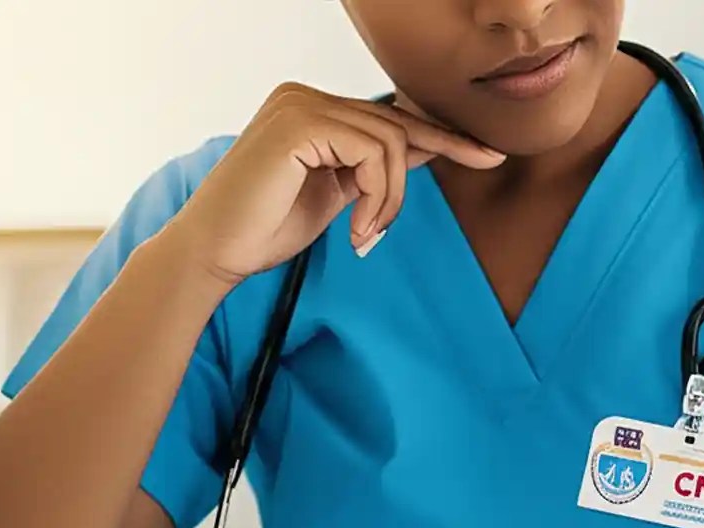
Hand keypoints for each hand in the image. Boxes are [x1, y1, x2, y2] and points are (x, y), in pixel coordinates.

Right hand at [164, 82, 505, 284]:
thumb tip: (425, 148)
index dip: (444, 138)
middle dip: (422, 170)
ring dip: (391, 198)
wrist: (214, 254)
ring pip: (390, 142)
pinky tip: (357, 230)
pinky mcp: (299, 123)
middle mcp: (304, 96)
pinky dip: (379, 196)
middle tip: (417, 208)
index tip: (489, 155)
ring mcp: (300, 104)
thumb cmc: (264, 229)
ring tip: (367, 234)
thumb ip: (373, 167)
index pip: (390, 118)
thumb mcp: (337, 193)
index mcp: (311, 109)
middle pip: (398, 126)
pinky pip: (373, 153)